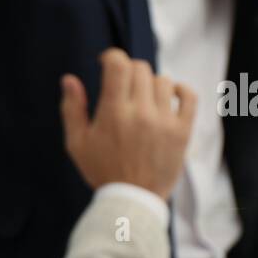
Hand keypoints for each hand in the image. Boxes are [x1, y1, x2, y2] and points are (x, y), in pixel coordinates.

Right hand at [60, 48, 195, 200]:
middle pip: (140, 68)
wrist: (132, 200)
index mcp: (113, 113)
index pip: (118, 64)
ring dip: (150, 84)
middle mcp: (140, 113)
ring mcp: (164, 121)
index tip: (107, 63)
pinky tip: (168, 97)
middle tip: (123, 87)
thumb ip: (72, 109)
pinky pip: (188, 96)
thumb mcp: (77, 143)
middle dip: (128, 71)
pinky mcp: (182, 131)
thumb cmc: (101, 170)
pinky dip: (180, 90)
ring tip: (143, 99)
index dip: (111, 57)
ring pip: (162, 80)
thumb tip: (69, 79)